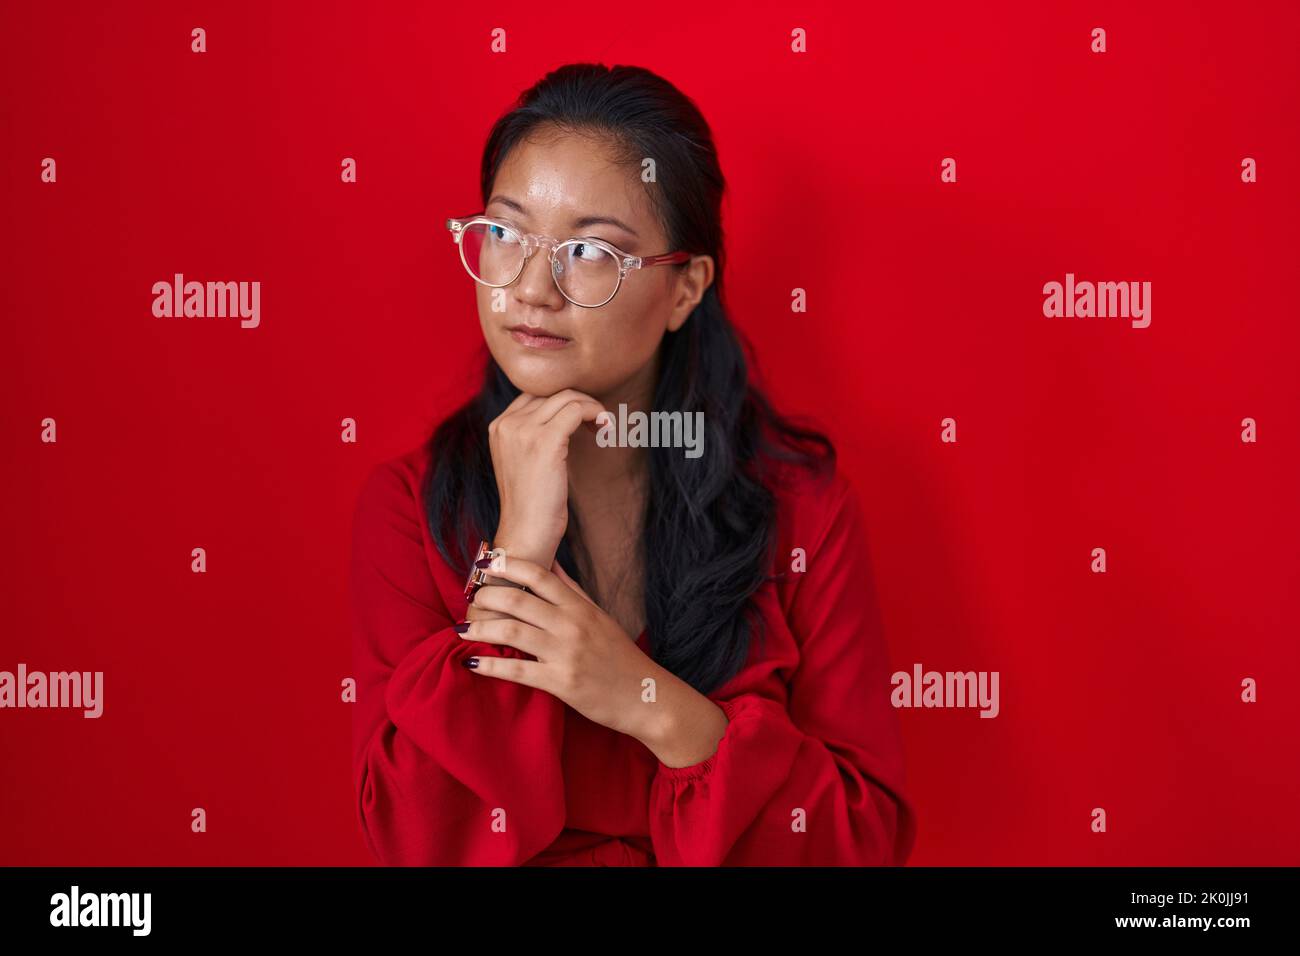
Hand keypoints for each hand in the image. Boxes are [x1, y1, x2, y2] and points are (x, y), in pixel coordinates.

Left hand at [459, 554, 661, 742]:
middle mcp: (571, 625)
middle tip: (469, 598)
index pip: (540, 575)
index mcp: (580, 607)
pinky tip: (472, 662)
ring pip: (512, 632)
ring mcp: (565, 653)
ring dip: (480, 628)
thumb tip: (551, 562)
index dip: (508, 565)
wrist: (645, 696)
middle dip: (487, 595)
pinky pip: (517, 670)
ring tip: (460, 629)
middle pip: (519, 599)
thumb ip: (572, 590)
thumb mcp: (599, 616)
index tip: (484, 564)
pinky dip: (490, 665)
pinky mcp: (561, 682)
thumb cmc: (619, 656)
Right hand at [487, 389, 605, 569]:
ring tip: (602, 426)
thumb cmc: (531, 504)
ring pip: (567, 396)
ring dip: (591, 406)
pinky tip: (604, 428)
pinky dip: (595, 413)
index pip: (535, 394)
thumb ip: (533, 436)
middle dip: (579, 401)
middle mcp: (506, 423)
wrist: (526, 533)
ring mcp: (523, 430)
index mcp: (498, 426)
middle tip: (597, 422)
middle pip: (551, 391)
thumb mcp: (524, 462)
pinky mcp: (544, 440)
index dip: (563, 401)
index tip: (581, 418)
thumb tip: (565, 415)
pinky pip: (576, 409)